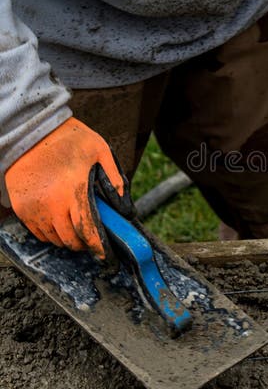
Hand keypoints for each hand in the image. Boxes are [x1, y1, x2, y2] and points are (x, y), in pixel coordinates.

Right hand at [5, 117, 124, 256]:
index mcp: (74, 190)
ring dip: (67, 240)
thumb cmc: (67, 139)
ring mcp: (35, 208)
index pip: (89, 230)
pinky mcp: (21, 209)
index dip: (99, 247)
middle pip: (71, 239)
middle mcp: (52, 204)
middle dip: (84, 244)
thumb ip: (114, 177)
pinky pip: (38, 233)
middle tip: (91, 240)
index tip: (107, 256)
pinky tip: (58, 224)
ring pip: (54, 239)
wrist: (30, 132)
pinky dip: (50, 234)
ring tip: (75, 231)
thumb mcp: (99, 150)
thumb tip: (125, 205)